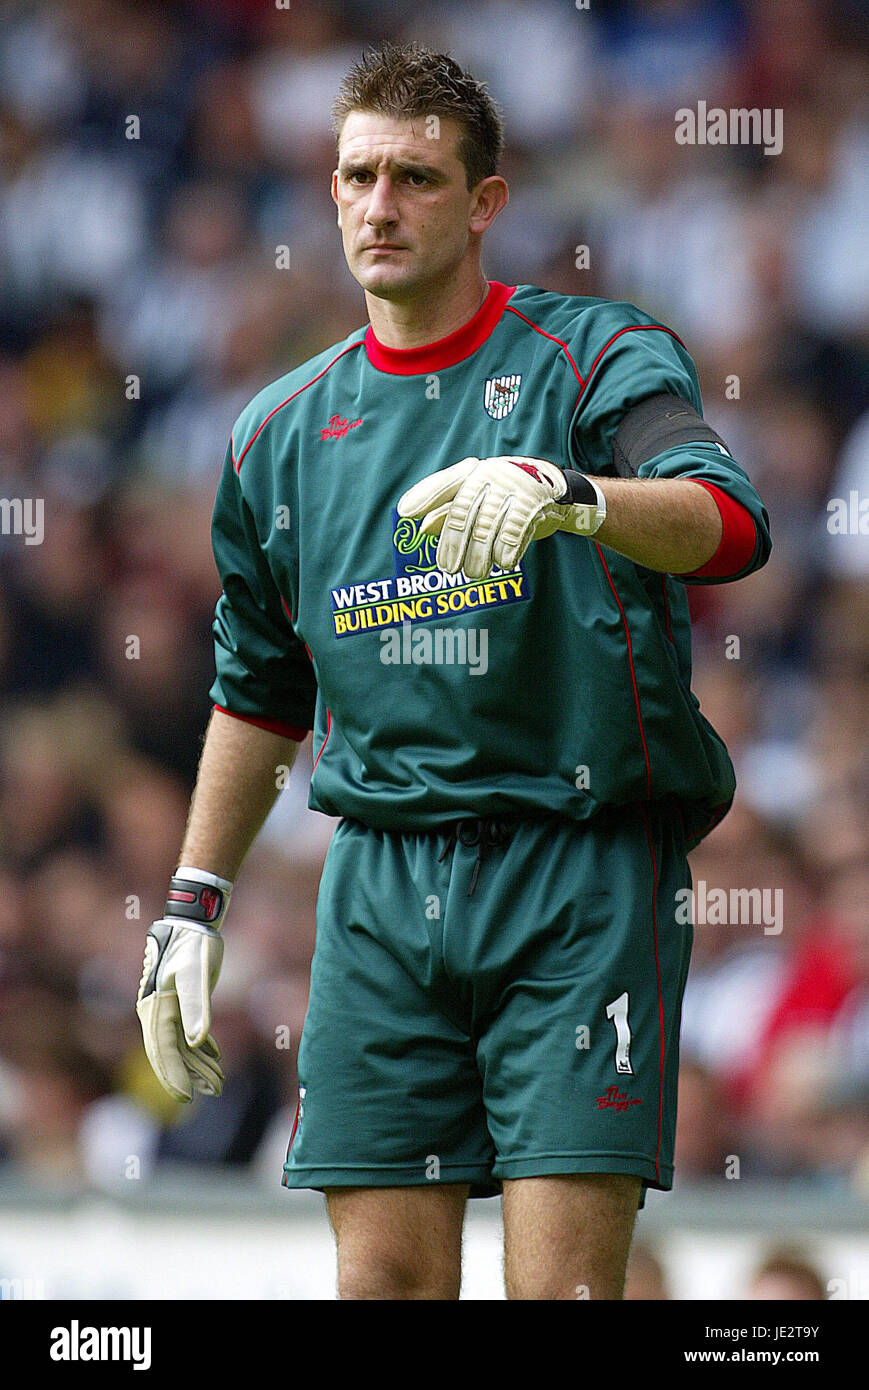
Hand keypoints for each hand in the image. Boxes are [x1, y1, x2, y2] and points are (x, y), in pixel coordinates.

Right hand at [136, 868, 230, 1101]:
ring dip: (199, 1064)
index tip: (188, 1097)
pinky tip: (214, 1057)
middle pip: (171, 1053)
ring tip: (219, 1082)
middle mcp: (158, 1012)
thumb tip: (198, 1042)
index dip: (175, 1076)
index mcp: (156, 1008)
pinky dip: (202, 1047)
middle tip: (212, 1092)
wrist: (192, 922)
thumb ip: (196, 1009)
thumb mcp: (196, 975)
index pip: (163, 1051)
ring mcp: (169, 1007)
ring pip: (181, 1044)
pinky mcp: (182, 1001)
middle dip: (188, 1076)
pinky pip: (187, 1032)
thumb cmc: (192, 945)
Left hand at [397, 455, 605, 579]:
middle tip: (448, 569)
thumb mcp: (480, 502)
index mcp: (474, 472)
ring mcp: (513, 487)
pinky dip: (507, 552)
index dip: (424, 496)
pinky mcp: (534, 502)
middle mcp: (491, 474)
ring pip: (487, 527)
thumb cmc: (508, 498)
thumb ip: (450, 511)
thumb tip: (422, 527)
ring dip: (479, 555)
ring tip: (474, 573)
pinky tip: (503, 565)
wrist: (557, 492)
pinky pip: (514, 532)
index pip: (445, 484)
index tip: (404, 512)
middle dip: (453, 543)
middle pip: (463, 512)